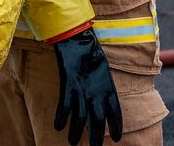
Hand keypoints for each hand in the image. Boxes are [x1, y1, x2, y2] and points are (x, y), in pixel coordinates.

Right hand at [53, 28, 123, 145]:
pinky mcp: (68, 85)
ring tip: (73, 144)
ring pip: (81, 118)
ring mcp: (82, 89)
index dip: (116, 127)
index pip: (116, 113)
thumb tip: (101, 94)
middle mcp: (97, 92)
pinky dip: (61, 117)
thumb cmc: (90, 50)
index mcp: (109, 88)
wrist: (77, 37)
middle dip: (96, 138)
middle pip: (98, 121)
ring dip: (77, 132)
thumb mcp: (103, 68)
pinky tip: (57, 127)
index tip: (116, 139)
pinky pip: (65, 106)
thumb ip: (102, 83)